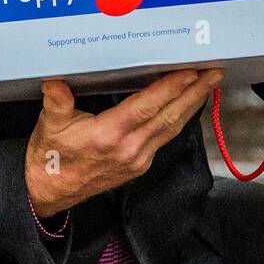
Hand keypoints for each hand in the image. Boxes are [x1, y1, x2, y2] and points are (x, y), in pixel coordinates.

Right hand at [25, 68, 222, 217]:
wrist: (49, 192)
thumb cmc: (50, 156)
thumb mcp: (50, 125)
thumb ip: (56, 101)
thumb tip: (56, 82)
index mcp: (109, 135)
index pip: (147, 107)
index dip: (171, 89)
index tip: (190, 72)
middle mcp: (129, 148)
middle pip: (169, 116)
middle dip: (194, 92)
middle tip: (214, 72)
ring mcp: (137, 159)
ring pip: (172, 128)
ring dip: (192, 105)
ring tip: (208, 84)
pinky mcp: (140, 165)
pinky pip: (165, 138)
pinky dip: (179, 119)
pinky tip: (187, 106)